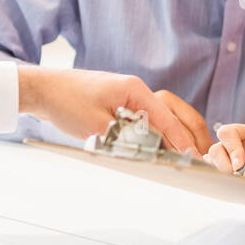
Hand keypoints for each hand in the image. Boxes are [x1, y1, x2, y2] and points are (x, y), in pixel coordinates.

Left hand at [18, 66, 206, 152]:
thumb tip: (148, 154)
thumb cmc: (66, 102)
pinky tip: (166, 146)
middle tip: (201, 156)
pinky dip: (161, 131)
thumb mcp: (96, 126)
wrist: (43, 89)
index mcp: (135, 89)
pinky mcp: (123, 102)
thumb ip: (125, 139)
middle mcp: (137, 89)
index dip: (181, 138)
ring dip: (177, 133)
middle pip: (174, 112)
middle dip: (189, 134)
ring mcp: (130, 95)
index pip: (167, 116)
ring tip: (189, 154)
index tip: (194, 155)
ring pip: (164, 115)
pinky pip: (151, 117)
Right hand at [207, 123, 244, 196]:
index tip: (240, 165)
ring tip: (237, 184)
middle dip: (222, 163)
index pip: (230, 133)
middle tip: (235, 178)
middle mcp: (239, 145)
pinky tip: (231, 187)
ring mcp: (233, 161)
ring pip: (214, 163)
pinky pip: (218, 176)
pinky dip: (221, 181)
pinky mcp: (232, 175)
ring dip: (221, 173)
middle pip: (217, 148)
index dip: (232, 147)